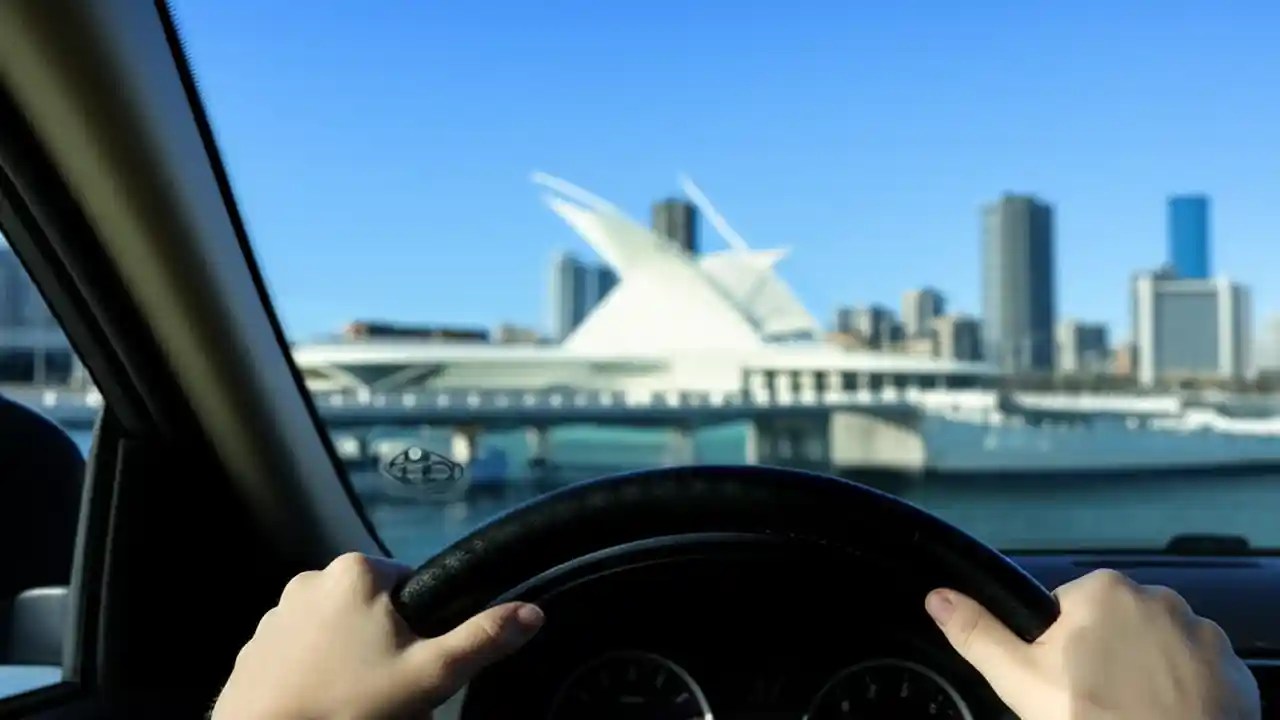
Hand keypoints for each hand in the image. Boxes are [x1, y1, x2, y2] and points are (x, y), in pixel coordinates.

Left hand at [211, 552, 543, 719]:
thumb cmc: (349, 707)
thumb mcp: (429, 677)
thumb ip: (482, 640)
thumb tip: (532, 612)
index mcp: (356, 571)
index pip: (410, 586)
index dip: (420, 627)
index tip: (412, 663)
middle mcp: (311, 578)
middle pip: (372, 610)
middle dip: (384, 646)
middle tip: (386, 690)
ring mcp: (276, 613)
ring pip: (335, 633)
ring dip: (348, 660)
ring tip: (352, 703)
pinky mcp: (253, 648)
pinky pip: (299, 654)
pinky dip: (313, 674)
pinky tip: (321, 705)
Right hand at [925, 569, 1259, 719]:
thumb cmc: (1095, 717)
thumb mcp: (1021, 679)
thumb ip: (978, 633)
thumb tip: (936, 597)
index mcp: (1104, 589)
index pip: (1069, 611)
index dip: (1061, 650)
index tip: (1066, 682)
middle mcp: (1160, 598)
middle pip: (1115, 627)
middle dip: (1105, 658)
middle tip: (1095, 702)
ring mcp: (1205, 633)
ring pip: (1158, 649)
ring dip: (1146, 674)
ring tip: (1131, 712)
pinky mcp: (1234, 668)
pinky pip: (1199, 673)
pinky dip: (1184, 693)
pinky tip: (1166, 717)